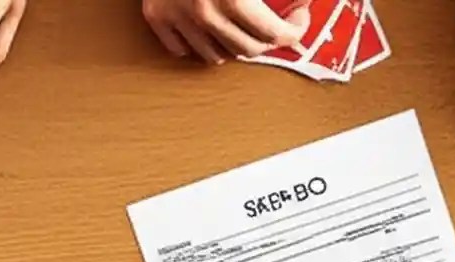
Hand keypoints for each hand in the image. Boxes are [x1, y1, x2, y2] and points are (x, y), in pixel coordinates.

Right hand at [142, 0, 310, 63]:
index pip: (274, 34)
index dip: (294, 29)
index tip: (298, 20)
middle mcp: (205, 13)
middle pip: (248, 50)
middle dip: (268, 41)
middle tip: (276, 26)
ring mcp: (178, 18)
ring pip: (215, 56)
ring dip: (234, 47)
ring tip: (243, 31)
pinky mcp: (156, 16)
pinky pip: (180, 49)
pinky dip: (197, 45)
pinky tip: (209, 31)